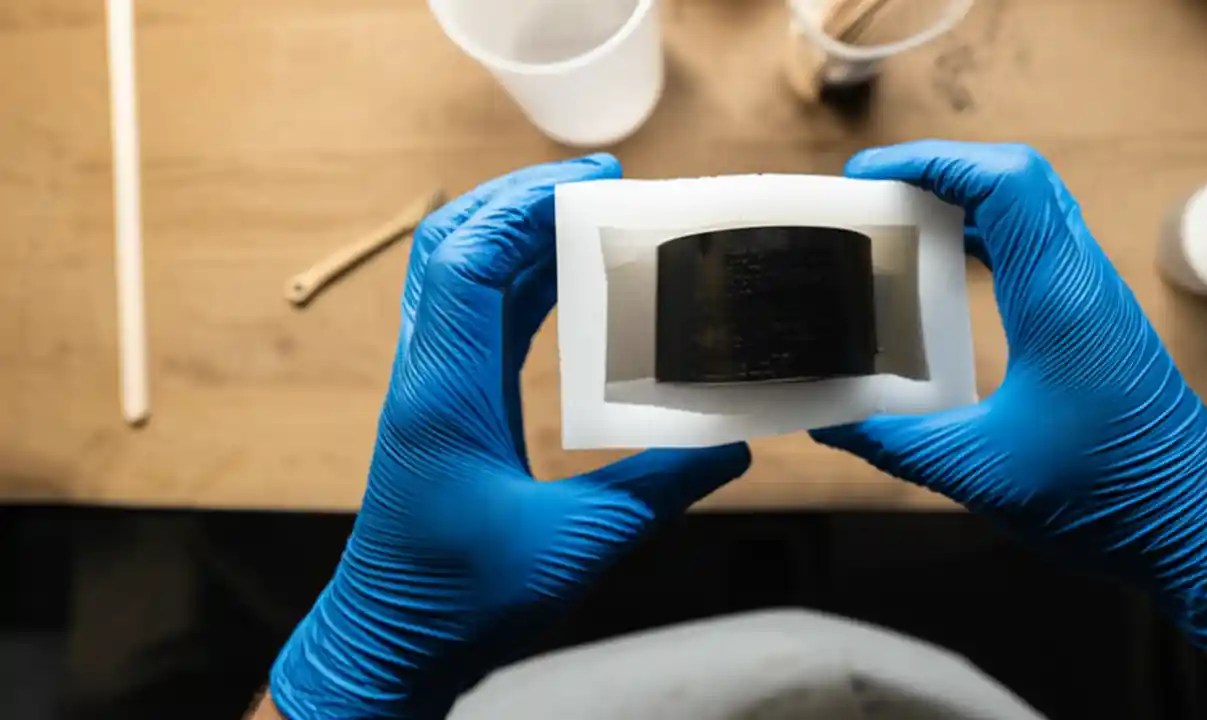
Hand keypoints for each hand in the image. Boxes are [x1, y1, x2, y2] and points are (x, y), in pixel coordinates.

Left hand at [269, 154, 749, 718]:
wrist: (391, 644)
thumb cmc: (462, 602)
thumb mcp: (578, 546)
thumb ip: (659, 489)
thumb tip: (733, 446)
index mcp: (446, 394)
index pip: (470, 262)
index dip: (526, 204)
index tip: (593, 180)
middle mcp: (430, 376)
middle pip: (454, 247)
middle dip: (520, 199)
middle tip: (597, 182)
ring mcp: (431, 388)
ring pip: (462, 276)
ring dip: (520, 236)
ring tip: (592, 216)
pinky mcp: (444, 406)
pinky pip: (478, 319)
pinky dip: (521, 284)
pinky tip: (570, 283)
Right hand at [814, 141, 1206, 649]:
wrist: (1191, 528)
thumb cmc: (1105, 499)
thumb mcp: (978, 471)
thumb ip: (893, 443)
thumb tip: (829, 422)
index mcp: (1057, 301)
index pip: (1003, 182)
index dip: (932, 161)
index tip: (869, 175)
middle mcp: (1083, 283)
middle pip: (1018, 177)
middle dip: (941, 168)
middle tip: (875, 190)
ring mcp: (1095, 296)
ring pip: (1033, 206)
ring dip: (966, 197)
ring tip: (901, 218)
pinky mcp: (1096, 318)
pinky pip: (1039, 244)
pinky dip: (989, 234)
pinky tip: (948, 265)